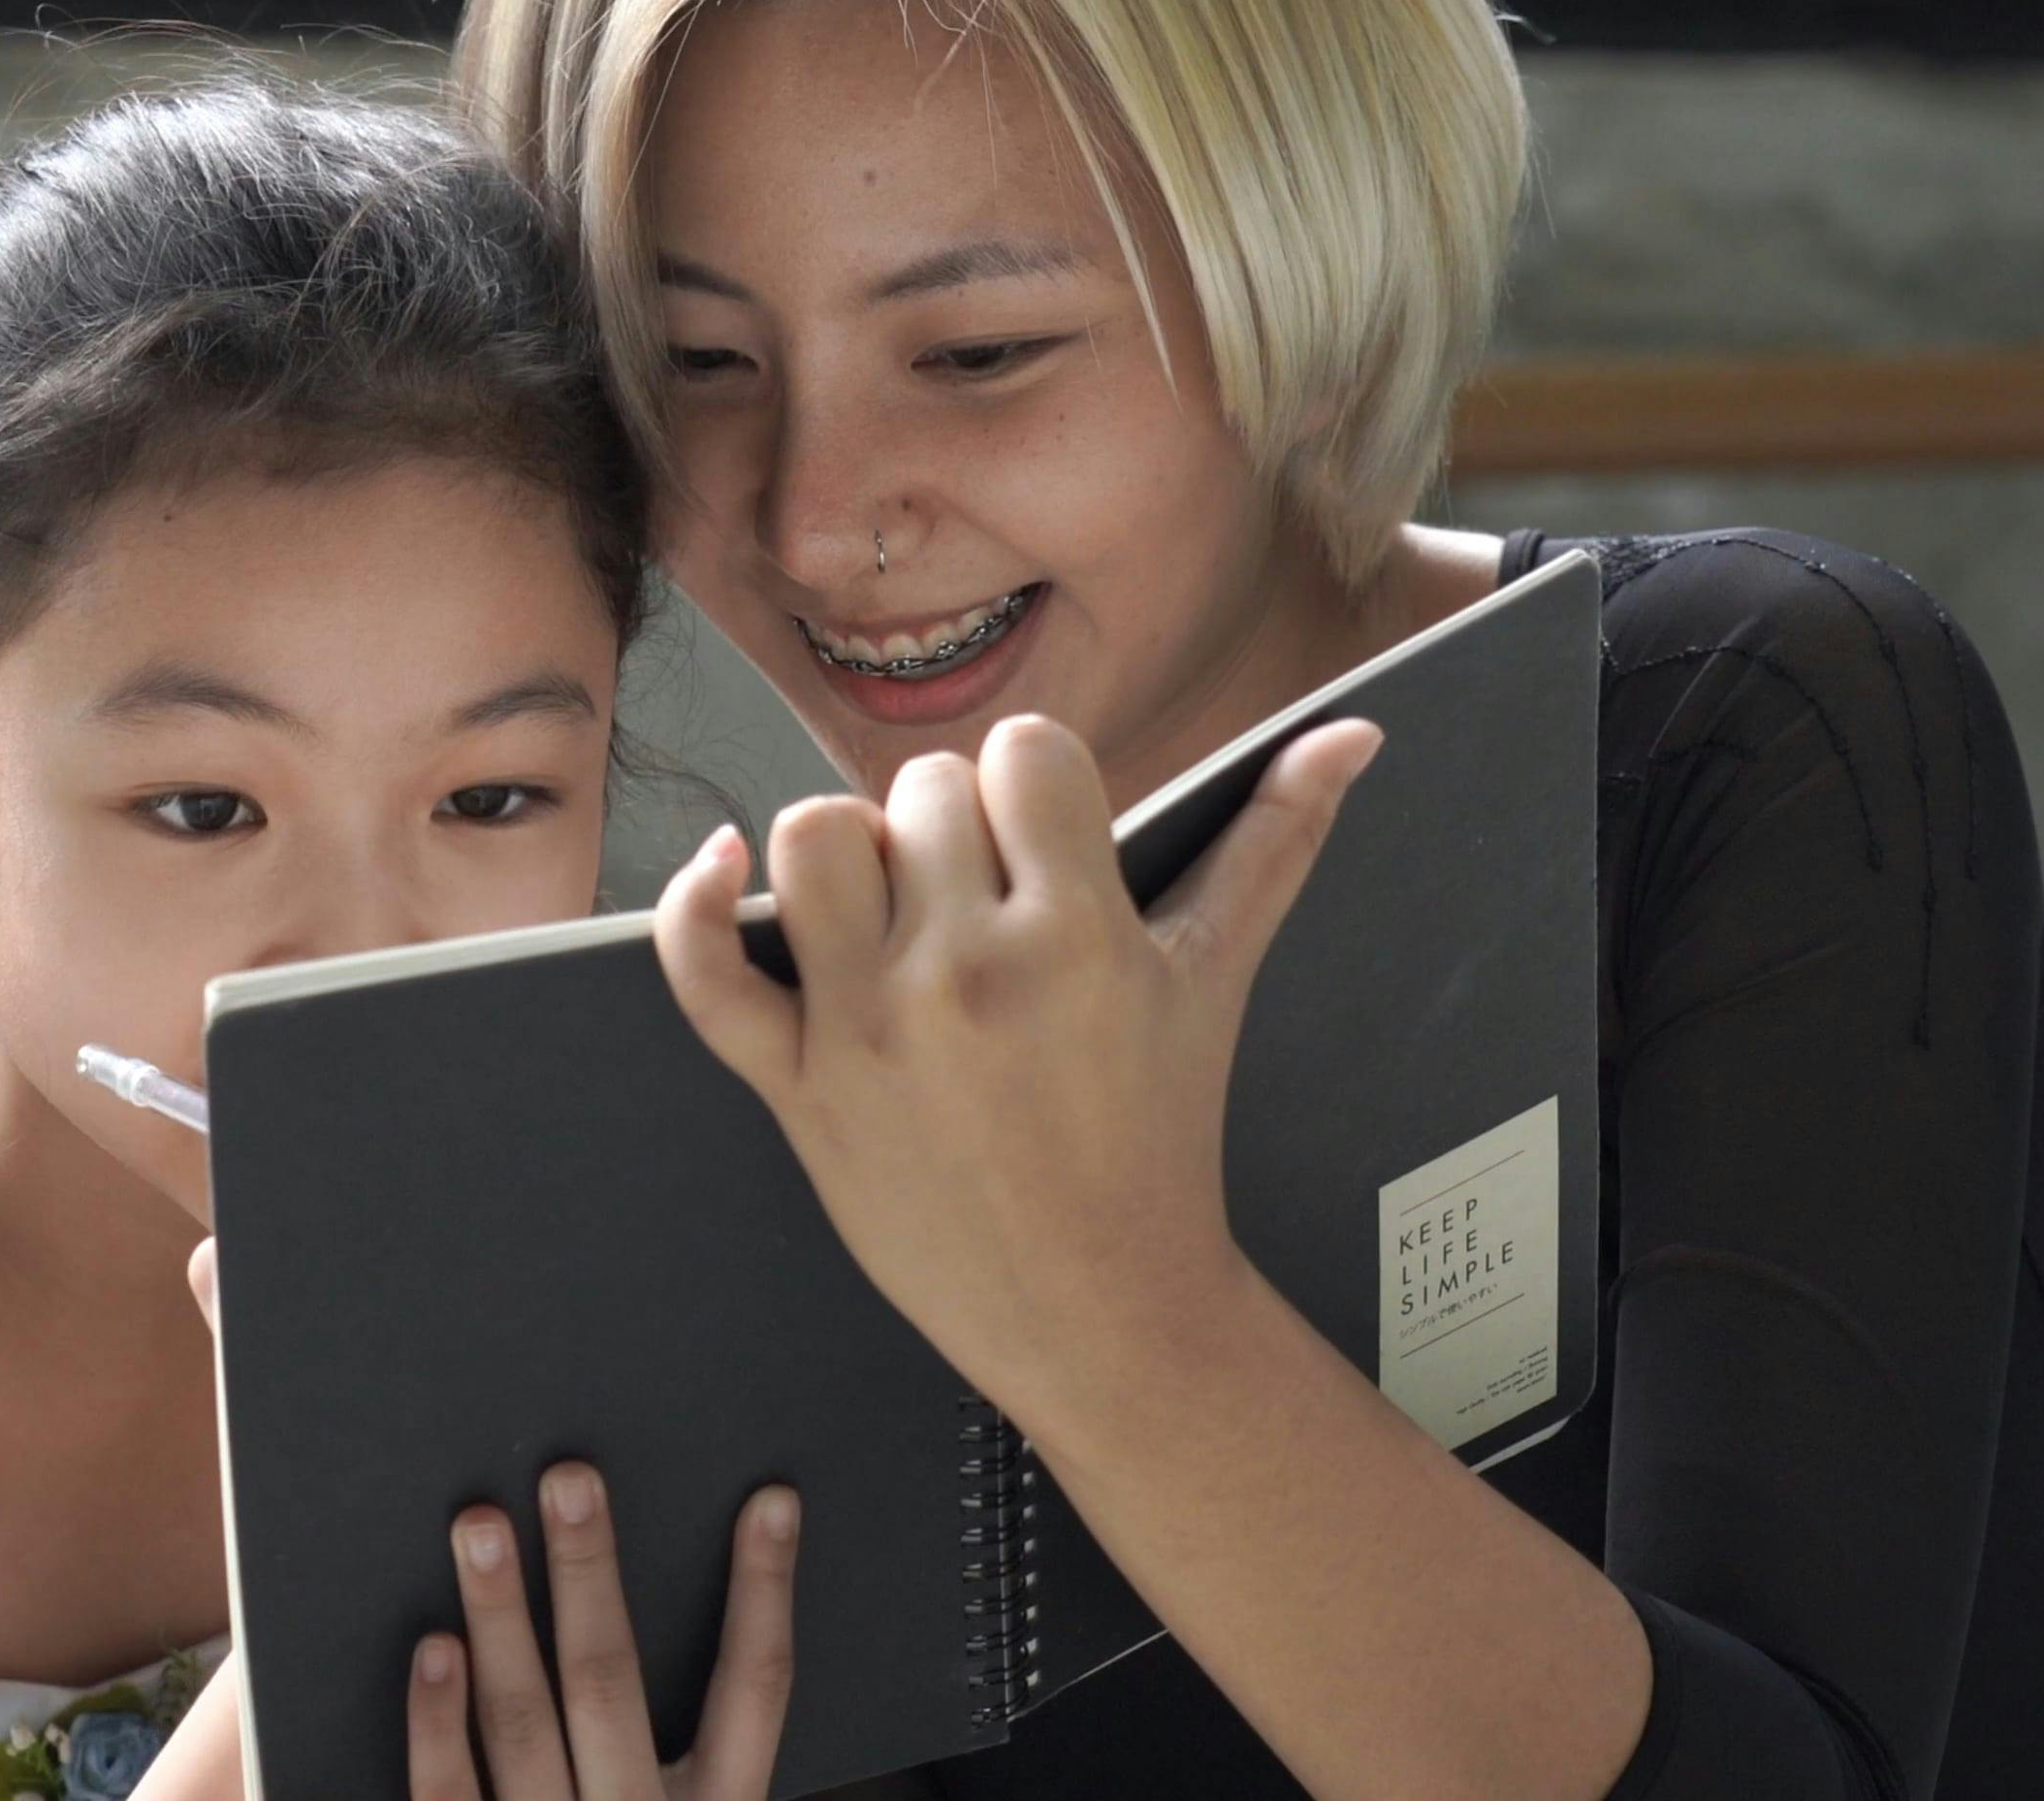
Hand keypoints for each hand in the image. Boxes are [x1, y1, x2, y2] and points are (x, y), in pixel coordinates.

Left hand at [415, 1464, 799, 1800]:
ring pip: (523, 1722)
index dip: (765, 1593)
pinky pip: (448, 1791)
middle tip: (568, 1479)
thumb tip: (628, 1604)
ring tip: (482, 1530)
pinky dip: (438, 1719)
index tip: (768, 1504)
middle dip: (586, 1573)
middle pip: (610, 1685)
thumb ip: (681, 1755)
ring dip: (501, 1616)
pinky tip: (436, 1648)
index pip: (755, 1691)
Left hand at [649, 713, 1380, 1430]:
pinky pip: (706, 972)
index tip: (1043, 839)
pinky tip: (725, 867)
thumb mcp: (1214, 982)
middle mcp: (966, 969)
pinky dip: (696, 907)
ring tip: (889, 908)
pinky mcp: (797, 1087)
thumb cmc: (1159, 1141)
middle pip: (917, 790)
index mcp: (1077, 933)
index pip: (1022, 754)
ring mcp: (869, 1029)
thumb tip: (1348, 735)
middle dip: (951, 829)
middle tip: (983, 903)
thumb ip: (1274, 843)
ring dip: (846, 853)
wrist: (1102, 1309)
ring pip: (810, 839)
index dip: (1031, 784)